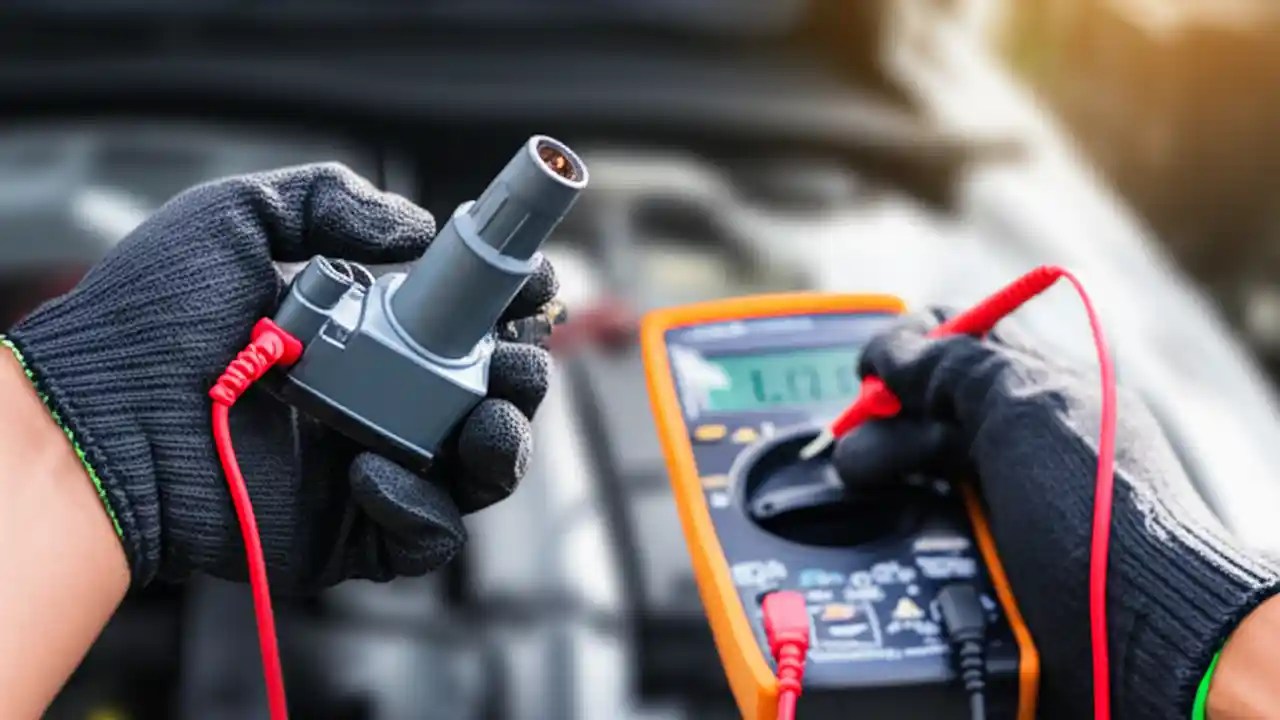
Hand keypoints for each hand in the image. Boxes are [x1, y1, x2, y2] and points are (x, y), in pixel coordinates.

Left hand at [2, 163, 557, 590]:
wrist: (95, 413)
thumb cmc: (151, 317)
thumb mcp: (239, 216)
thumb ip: (328, 199)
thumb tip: (415, 225)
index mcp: (366, 334)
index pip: (465, 326)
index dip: (508, 306)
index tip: (530, 282)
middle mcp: (379, 402)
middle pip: (491, 399)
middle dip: (524, 377)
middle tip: (514, 357)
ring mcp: (371, 469)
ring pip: (479, 472)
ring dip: (504, 442)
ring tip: (487, 416)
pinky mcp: (351, 534)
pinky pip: (425, 532)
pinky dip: (423, 505)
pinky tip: (375, 470)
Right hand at [832, 313, 1279, 718]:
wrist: (1135, 630)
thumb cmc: (1099, 511)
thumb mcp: (1025, 412)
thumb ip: (955, 366)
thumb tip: (890, 347)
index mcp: (1040, 383)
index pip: (961, 335)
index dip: (908, 343)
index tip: (870, 372)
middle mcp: (1017, 433)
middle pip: (924, 399)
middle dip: (883, 413)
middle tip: (866, 440)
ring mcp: (999, 493)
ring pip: (913, 460)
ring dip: (879, 462)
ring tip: (865, 482)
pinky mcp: (981, 550)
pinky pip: (917, 518)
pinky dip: (892, 514)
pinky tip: (885, 520)